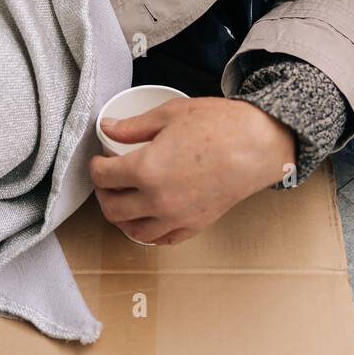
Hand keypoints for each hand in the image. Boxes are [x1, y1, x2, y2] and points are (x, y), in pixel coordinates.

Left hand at [89, 96, 297, 244]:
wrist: (257, 145)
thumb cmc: (218, 125)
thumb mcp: (170, 114)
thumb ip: (133, 126)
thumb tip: (108, 128)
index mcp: (146, 170)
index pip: (104, 177)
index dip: (96, 166)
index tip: (100, 159)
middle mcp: (157, 200)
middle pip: (112, 208)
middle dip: (103, 193)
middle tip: (106, 180)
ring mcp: (176, 217)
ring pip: (133, 231)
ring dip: (121, 217)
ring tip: (123, 199)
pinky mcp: (194, 225)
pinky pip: (161, 240)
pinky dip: (148, 232)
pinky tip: (147, 217)